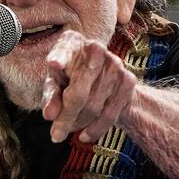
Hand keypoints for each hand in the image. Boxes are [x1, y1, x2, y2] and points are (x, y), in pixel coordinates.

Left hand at [41, 30, 136, 144]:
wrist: (105, 82)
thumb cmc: (70, 80)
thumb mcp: (55, 87)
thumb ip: (51, 98)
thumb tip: (50, 115)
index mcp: (72, 42)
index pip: (65, 49)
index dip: (60, 57)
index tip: (53, 64)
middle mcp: (95, 49)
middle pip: (78, 93)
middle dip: (66, 118)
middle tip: (56, 136)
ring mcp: (114, 64)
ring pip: (93, 107)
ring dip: (79, 123)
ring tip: (70, 127)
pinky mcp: (128, 81)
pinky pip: (109, 114)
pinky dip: (95, 129)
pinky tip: (84, 135)